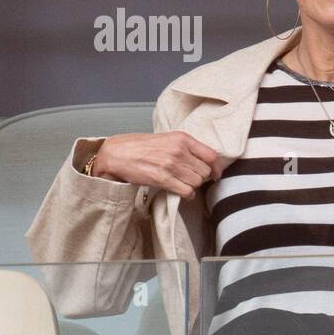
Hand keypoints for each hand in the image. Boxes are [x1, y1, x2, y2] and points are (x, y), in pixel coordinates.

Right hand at [92, 132, 222, 200]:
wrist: (116, 154)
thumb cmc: (141, 146)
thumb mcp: (167, 139)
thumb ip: (186, 147)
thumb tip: (205, 161)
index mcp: (182, 138)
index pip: (212, 155)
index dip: (217, 168)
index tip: (215, 174)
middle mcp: (179, 150)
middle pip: (205, 171)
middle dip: (201, 178)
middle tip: (192, 179)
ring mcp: (171, 165)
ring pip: (197, 182)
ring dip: (193, 186)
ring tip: (184, 184)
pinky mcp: (163, 179)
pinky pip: (187, 191)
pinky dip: (188, 195)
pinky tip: (183, 193)